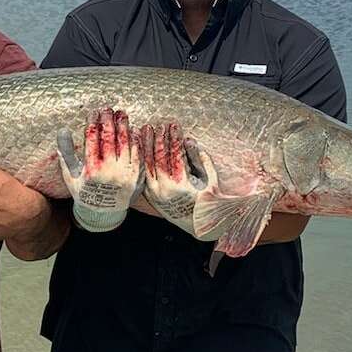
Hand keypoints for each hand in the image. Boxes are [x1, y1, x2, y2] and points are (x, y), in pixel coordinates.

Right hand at [57, 107, 143, 232]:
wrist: (104, 214)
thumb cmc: (84, 192)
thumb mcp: (71, 174)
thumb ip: (66, 152)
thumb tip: (62, 130)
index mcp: (91, 171)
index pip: (92, 140)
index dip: (93, 124)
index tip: (93, 113)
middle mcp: (109, 172)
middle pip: (109, 139)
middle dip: (108, 121)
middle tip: (108, 109)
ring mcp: (125, 174)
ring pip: (125, 144)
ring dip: (123, 127)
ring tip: (121, 114)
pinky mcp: (137, 177)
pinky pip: (138, 154)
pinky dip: (136, 141)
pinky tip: (134, 129)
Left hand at [140, 121, 217, 235]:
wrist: (199, 226)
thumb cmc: (208, 201)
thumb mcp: (210, 180)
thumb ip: (200, 160)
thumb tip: (189, 141)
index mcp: (180, 185)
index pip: (175, 155)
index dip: (174, 139)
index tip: (174, 125)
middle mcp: (164, 189)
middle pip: (158, 158)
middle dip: (159, 139)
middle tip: (159, 125)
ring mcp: (155, 194)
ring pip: (147, 166)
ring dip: (147, 147)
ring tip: (146, 132)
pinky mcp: (150, 197)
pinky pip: (144, 175)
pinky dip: (142, 160)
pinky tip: (141, 149)